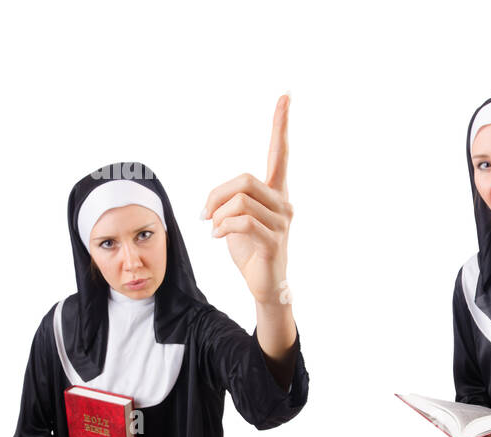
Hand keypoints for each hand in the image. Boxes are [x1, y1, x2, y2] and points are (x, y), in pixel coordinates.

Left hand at [203, 94, 293, 304]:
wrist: (264, 285)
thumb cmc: (250, 250)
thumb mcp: (235, 219)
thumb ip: (231, 200)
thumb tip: (215, 201)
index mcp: (277, 192)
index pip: (280, 153)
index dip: (281, 125)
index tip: (285, 97)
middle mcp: (284, 203)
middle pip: (245, 179)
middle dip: (217, 195)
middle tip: (205, 214)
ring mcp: (282, 222)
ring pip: (241, 201)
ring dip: (217, 214)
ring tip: (214, 228)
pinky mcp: (275, 241)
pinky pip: (242, 222)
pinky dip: (222, 227)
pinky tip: (218, 236)